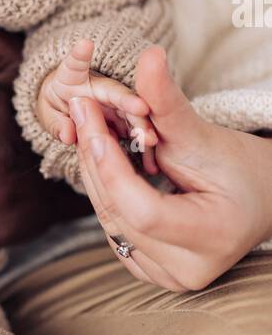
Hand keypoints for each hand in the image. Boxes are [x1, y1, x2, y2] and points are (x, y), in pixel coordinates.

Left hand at [37, 37, 157, 173]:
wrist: (70, 107)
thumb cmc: (58, 104)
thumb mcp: (49, 113)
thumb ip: (56, 123)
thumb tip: (68, 134)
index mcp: (73, 78)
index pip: (74, 65)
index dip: (79, 55)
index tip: (84, 44)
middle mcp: (98, 86)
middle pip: (114, 92)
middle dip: (128, 100)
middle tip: (142, 110)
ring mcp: (115, 102)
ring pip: (129, 112)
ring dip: (141, 125)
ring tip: (150, 140)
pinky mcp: (125, 118)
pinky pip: (134, 128)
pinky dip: (141, 140)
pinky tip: (151, 153)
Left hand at [69, 45, 271, 291]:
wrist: (259, 200)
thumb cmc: (239, 167)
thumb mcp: (204, 135)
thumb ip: (169, 103)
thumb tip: (147, 56)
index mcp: (213, 237)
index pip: (142, 209)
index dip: (111, 167)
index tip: (90, 124)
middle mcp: (189, 270)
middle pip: (120, 215)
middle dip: (96, 161)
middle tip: (81, 113)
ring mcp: (169, 278)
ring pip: (111, 222)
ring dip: (95, 174)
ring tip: (88, 129)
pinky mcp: (153, 274)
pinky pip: (116, 231)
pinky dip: (106, 194)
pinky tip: (102, 160)